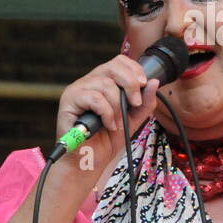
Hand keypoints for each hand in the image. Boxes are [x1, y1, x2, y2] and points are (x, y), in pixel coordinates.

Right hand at [55, 55, 160, 173]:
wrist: (89, 161)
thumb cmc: (106, 140)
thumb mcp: (132, 120)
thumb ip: (144, 103)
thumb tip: (154, 82)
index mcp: (103, 81)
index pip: (119, 61)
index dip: (134, 69)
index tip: (144, 84)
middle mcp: (89, 82)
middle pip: (113, 66)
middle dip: (130, 83)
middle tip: (135, 103)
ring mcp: (77, 90)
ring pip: (105, 84)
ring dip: (117, 106)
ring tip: (116, 123)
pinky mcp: (69, 101)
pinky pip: (95, 98)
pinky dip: (107, 113)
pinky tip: (108, 126)